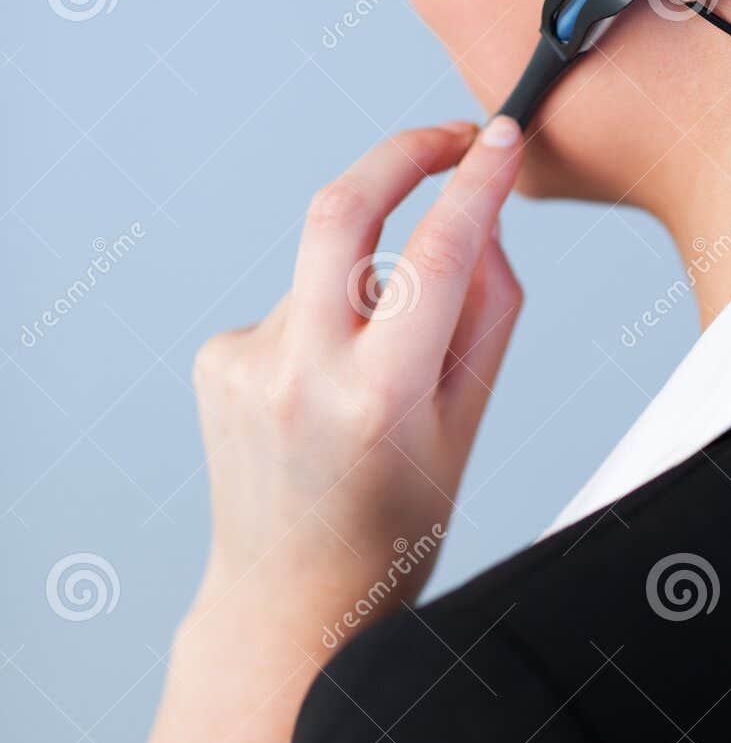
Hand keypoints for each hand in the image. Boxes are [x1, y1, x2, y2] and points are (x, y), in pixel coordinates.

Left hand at [127, 115, 523, 742]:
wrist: (287, 602)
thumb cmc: (391, 527)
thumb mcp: (465, 428)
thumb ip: (486, 313)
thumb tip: (483, 216)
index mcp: (377, 398)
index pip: (436, 255)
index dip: (476, 181)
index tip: (502, 140)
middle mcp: (300, 372)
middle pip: (339, 208)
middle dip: (400, 153)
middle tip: (450, 140)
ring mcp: (246, 361)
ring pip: (328, 268)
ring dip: (367, 286)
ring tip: (376, 378)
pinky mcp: (216, 357)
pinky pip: (294, 302)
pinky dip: (326, 321)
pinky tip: (323, 395)